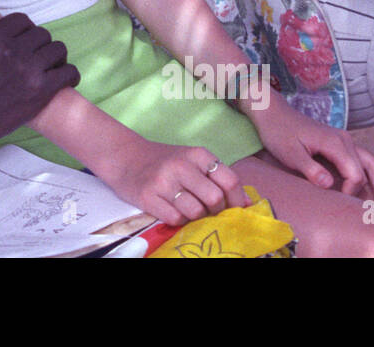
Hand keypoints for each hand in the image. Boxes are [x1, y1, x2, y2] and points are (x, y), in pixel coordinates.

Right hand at [0, 0, 80, 147]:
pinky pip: (69, 73)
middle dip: (36, 43)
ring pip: (57, 49)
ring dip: (53, 56)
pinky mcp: (41, 93)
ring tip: (44, 65)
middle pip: (42, 33)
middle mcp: (14, 52)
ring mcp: (30, 73)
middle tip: (28, 56)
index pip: (23, 20)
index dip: (21, 30)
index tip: (16, 42)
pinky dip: (69, 74)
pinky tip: (60, 77)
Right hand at [101, 138, 248, 225]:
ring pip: (195, 212)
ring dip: (195, 216)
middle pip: (215, 199)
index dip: (237, 199)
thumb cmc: (165, 161)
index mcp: (197, 154)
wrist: (125, 158)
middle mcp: (180, 166)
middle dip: (215, 210)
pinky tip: (172, 209)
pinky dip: (177, 219)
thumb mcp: (192, 161)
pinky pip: (175, 219)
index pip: (229, 180)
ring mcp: (163, 182)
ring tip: (187, 208)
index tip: (235, 209)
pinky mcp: (148, 198)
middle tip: (208, 210)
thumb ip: (218, 178)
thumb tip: (248, 203)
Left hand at [249, 100, 373, 208]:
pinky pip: (361, 156)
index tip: (340, 204)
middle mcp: (344, 140)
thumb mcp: (290, 154)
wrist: (272, 112)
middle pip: (369, 167)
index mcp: (335, 143)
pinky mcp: (338, 141)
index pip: (355, 174)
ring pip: (369, 160)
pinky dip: (371, 170)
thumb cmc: (279, 133)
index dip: (351, 192)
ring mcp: (343, 139)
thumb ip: (310, 169)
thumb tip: (328, 184)